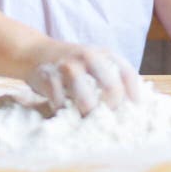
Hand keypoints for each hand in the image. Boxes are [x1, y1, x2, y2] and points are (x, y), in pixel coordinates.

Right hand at [26, 44, 142, 115]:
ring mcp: (68, 67)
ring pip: (86, 101)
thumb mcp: (95, 61)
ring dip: (88, 115)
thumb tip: (131, 106)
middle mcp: (88, 57)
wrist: (36, 53)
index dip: (133, 94)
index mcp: (104, 53)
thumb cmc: (72, 63)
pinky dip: (65, 113)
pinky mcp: (49, 78)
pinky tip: (65, 112)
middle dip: (112, 109)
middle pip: (112, 89)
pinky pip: (62, 105)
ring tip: (86, 118)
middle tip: (107, 117)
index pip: (127, 73)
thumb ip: (111, 76)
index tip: (134, 110)